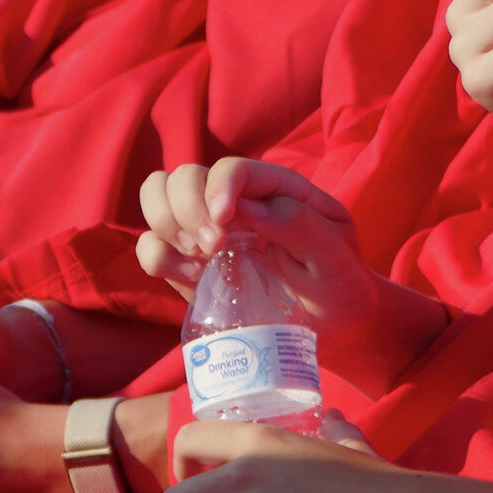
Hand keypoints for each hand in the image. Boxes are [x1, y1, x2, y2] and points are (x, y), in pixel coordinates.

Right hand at [139, 159, 377, 317]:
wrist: (337, 323)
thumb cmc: (340, 281)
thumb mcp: (334, 252)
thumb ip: (297, 224)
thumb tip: (246, 208)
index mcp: (277, 189)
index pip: (232, 169)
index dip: (218, 188)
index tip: (221, 226)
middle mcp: (238, 204)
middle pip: (183, 177)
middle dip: (185, 209)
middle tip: (212, 248)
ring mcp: (209, 233)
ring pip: (157, 199)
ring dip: (166, 226)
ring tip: (200, 258)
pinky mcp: (190, 268)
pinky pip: (151, 249)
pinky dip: (158, 258)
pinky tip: (193, 277)